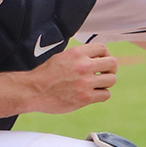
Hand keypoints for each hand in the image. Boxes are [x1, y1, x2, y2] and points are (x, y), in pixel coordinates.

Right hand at [0, 44, 118, 116]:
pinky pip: (106, 95)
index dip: (105, 55)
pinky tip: (92, 94)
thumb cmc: (45, 75)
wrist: (33, 91)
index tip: (101, 61)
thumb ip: (78, 56)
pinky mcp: (85, 98)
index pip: (103, 49)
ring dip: (106, 83)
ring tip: (97, 85)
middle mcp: (82, 66)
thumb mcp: (61, 57)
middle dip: (110, 69)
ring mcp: (85, 82)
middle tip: (104, 74)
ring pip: (111, 80)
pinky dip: (101, 95)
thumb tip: (94, 56)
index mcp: (76, 53)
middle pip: (112, 63)